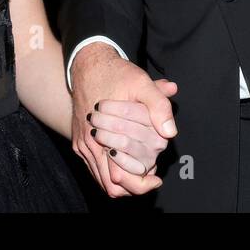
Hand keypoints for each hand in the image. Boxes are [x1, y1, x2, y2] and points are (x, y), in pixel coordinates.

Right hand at [70, 43, 177, 196]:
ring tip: (143, 170)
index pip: (119, 178)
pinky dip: (110, 169)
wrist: (87, 65)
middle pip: (111, 185)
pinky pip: (94, 167)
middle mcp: (89, 145)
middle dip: (133, 184)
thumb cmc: (116, 74)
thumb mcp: (141, 83)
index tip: (156, 178)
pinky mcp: (79, 142)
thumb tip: (170, 132)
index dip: (141, 184)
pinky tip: (127, 160)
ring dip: (122, 178)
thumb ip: (158, 105)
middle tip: (151, 176)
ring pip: (101, 178)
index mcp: (102, 135)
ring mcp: (82, 145)